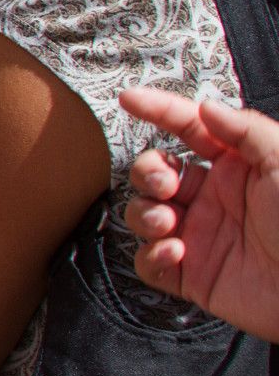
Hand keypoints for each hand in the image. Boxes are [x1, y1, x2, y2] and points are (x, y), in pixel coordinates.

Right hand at [120, 88, 278, 341]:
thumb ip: (246, 129)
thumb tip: (206, 108)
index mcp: (237, 168)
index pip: (189, 130)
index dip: (158, 111)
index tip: (130, 99)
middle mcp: (213, 199)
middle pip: (155, 172)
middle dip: (147, 173)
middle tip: (164, 185)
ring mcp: (200, 236)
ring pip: (143, 214)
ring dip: (144, 214)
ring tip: (167, 223)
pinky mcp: (192, 275)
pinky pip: (149, 262)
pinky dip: (151, 256)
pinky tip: (174, 252)